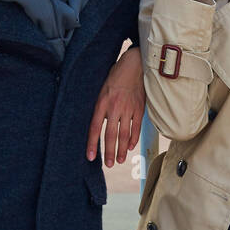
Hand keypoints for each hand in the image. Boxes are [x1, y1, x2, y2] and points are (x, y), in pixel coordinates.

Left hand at [86, 46, 143, 166]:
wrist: (134, 64)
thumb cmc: (115, 75)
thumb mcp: (101, 88)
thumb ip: (100, 105)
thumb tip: (96, 123)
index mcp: (102, 103)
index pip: (94, 128)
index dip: (92, 143)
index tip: (90, 157)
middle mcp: (114, 108)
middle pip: (110, 135)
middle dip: (108, 152)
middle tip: (108, 165)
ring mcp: (128, 109)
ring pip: (124, 134)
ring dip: (121, 149)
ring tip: (118, 160)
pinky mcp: (139, 108)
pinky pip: (136, 127)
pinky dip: (133, 138)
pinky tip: (129, 147)